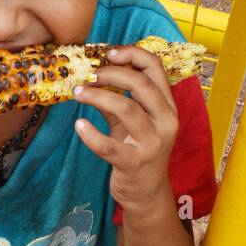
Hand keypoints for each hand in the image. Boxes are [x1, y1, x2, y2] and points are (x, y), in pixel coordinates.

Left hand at [73, 45, 178, 214]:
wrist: (147, 192)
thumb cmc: (139, 151)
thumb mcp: (135, 122)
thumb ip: (121, 97)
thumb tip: (96, 71)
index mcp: (168, 106)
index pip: (155, 68)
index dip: (132, 54)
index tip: (108, 53)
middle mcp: (166, 121)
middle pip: (140, 84)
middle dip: (111, 73)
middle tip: (88, 74)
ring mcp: (152, 143)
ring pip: (126, 108)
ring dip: (97, 96)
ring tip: (77, 92)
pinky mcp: (134, 163)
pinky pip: (108, 146)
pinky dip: (90, 134)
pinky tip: (78, 125)